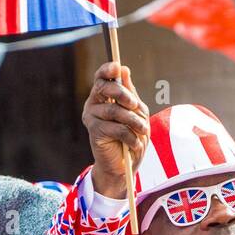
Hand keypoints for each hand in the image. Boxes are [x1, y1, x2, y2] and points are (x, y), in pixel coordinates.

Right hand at [83, 60, 149, 198]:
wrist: (124, 166)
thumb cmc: (132, 138)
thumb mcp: (137, 114)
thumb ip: (131, 94)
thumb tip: (124, 70)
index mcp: (104, 96)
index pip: (101, 77)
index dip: (108, 69)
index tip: (118, 67)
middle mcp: (94, 104)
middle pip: (105, 88)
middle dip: (124, 94)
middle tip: (135, 105)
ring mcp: (92, 117)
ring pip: (115, 111)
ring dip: (134, 122)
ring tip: (143, 131)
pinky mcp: (94, 132)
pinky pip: (117, 128)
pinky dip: (131, 137)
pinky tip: (135, 144)